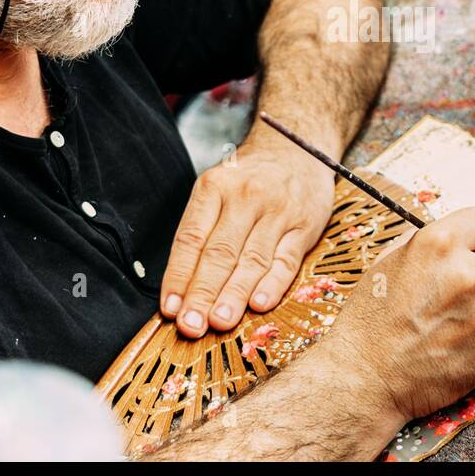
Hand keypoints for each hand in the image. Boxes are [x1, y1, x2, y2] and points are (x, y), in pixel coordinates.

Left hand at [160, 136, 335, 336]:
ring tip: (219, 322)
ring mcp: (277, 211)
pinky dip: (272, 284)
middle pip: (219, 253)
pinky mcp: (304, 225)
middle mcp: (245, 197)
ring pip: (252, 260)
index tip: (170, 309)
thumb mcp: (218, 189)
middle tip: (191, 326)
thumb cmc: (250, 179)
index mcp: (214, 188)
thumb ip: (202, 231)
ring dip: (233, 295)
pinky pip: (286, 260)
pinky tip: (259, 304)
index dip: (179, 276)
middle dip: (202, 293)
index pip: (191, 238)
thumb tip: (182, 287)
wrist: (298, 149)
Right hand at [324, 207, 474, 422]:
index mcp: (440, 243)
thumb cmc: (371, 318)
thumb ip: (428, 242)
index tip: (469, 252)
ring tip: (448, 323)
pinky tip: (452, 346)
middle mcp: (468, 274)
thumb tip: (459, 236)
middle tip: (459, 292)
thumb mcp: (389, 262)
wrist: (364, 377)